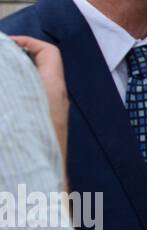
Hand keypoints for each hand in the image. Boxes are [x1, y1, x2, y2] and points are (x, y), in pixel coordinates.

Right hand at [10, 36, 68, 164]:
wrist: (40, 187)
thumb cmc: (29, 151)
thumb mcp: (13, 110)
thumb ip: (14, 82)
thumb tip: (8, 65)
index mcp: (52, 90)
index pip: (48, 53)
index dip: (27, 42)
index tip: (4, 44)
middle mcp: (57, 99)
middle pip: (41, 67)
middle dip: (17, 59)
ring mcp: (54, 115)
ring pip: (36, 85)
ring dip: (16, 78)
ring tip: (1, 79)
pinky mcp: (47, 129)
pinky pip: (34, 102)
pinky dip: (18, 96)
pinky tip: (5, 102)